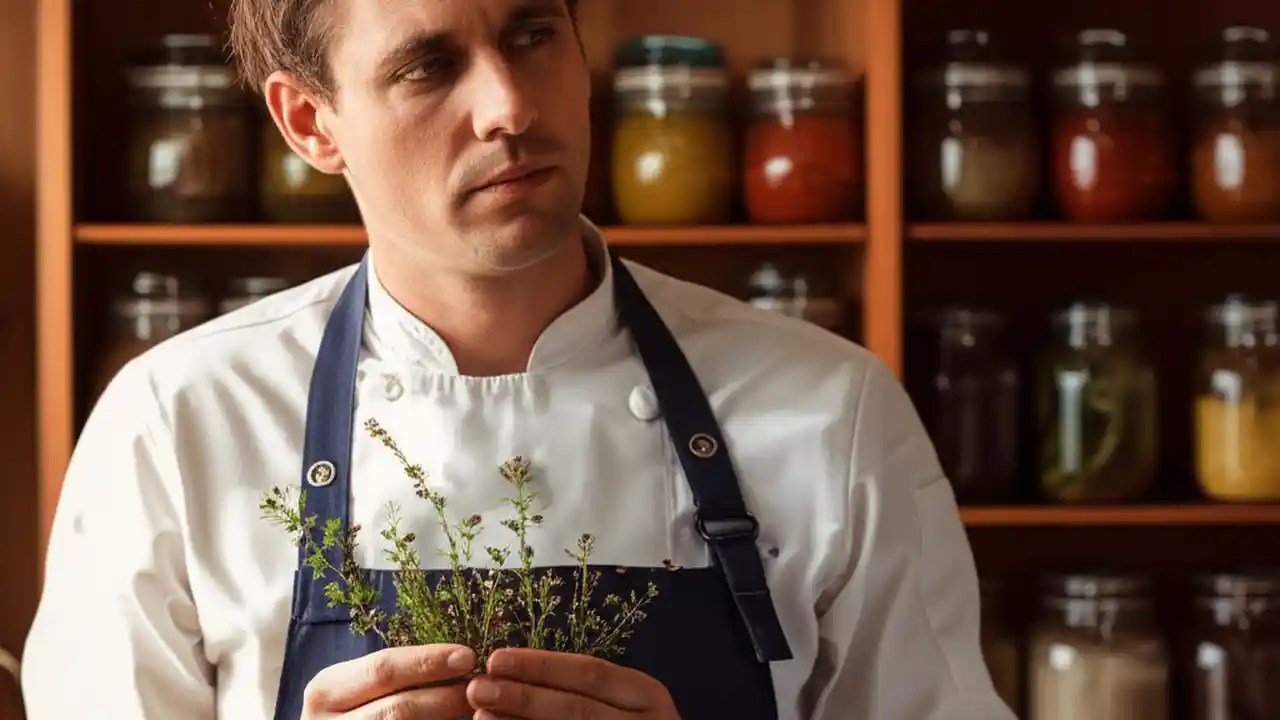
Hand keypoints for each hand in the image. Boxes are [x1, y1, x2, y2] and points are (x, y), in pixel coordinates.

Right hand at [301, 644, 476, 718]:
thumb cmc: (352, 709)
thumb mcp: (357, 687)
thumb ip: (394, 675)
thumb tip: (457, 660)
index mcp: (327, 690)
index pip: (383, 669)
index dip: (428, 661)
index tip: (468, 656)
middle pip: (399, 709)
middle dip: (446, 697)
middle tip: (482, 688)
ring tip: (477, 711)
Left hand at [467, 648, 679, 718]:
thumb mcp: (623, 703)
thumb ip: (581, 690)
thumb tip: (514, 672)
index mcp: (646, 695)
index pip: (590, 673)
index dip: (542, 666)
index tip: (497, 659)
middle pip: (577, 708)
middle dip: (524, 696)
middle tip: (479, 688)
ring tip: (480, 716)